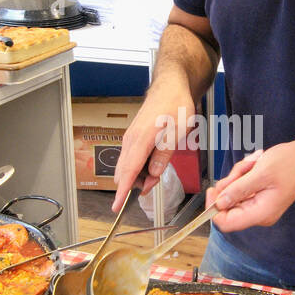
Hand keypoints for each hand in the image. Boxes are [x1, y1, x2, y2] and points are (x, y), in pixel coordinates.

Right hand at [112, 86, 200, 211]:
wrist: (171, 87)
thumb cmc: (176, 105)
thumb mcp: (178, 132)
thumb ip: (164, 154)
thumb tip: (152, 174)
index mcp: (141, 139)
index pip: (129, 171)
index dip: (123, 191)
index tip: (116, 206)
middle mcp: (131, 140)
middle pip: (126, 173)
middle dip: (138, 184)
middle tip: (157, 180)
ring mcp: (130, 139)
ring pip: (129, 167)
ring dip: (141, 175)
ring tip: (160, 167)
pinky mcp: (133, 139)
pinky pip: (132, 159)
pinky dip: (140, 167)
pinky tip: (154, 163)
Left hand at [206, 140, 294, 231]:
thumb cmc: (289, 164)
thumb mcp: (260, 173)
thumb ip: (238, 189)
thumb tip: (219, 202)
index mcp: (261, 213)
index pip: (227, 223)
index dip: (214, 209)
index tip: (212, 190)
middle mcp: (259, 214)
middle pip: (228, 206)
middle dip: (230, 184)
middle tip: (243, 168)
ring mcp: (259, 206)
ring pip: (233, 195)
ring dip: (238, 176)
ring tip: (252, 164)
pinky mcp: (258, 197)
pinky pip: (241, 189)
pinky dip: (243, 176)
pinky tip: (254, 166)